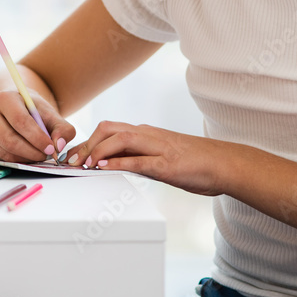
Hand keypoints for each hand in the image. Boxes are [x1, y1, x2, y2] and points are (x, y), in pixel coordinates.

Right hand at [0, 90, 75, 163]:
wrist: (14, 107)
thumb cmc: (32, 110)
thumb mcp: (50, 113)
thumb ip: (61, 128)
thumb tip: (59, 146)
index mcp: (4, 98)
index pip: (20, 121)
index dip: (37, 138)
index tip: (51, 148)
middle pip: (9, 140)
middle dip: (32, 152)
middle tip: (47, 155)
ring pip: (4, 152)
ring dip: (26, 158)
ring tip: (40, 155)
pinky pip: (1, 159)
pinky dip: (18, 161)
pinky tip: (28, 156)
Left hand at [66, 121, 226, 195]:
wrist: (225, 163)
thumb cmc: (195, 162)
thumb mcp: (160, 158)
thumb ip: (139, 158)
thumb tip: (115, 165)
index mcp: (146, 133)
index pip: (108, 130)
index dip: (86, 141)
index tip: (71, 155)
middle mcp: (149, 135)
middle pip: (108, 129)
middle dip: (85, 144)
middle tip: (70, 161)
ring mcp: (158, 147)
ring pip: (120, 139)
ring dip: (97, 151)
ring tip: (84, 164)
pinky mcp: (167, 164)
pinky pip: (138, 160)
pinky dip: (118, 163)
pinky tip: (105, 168)